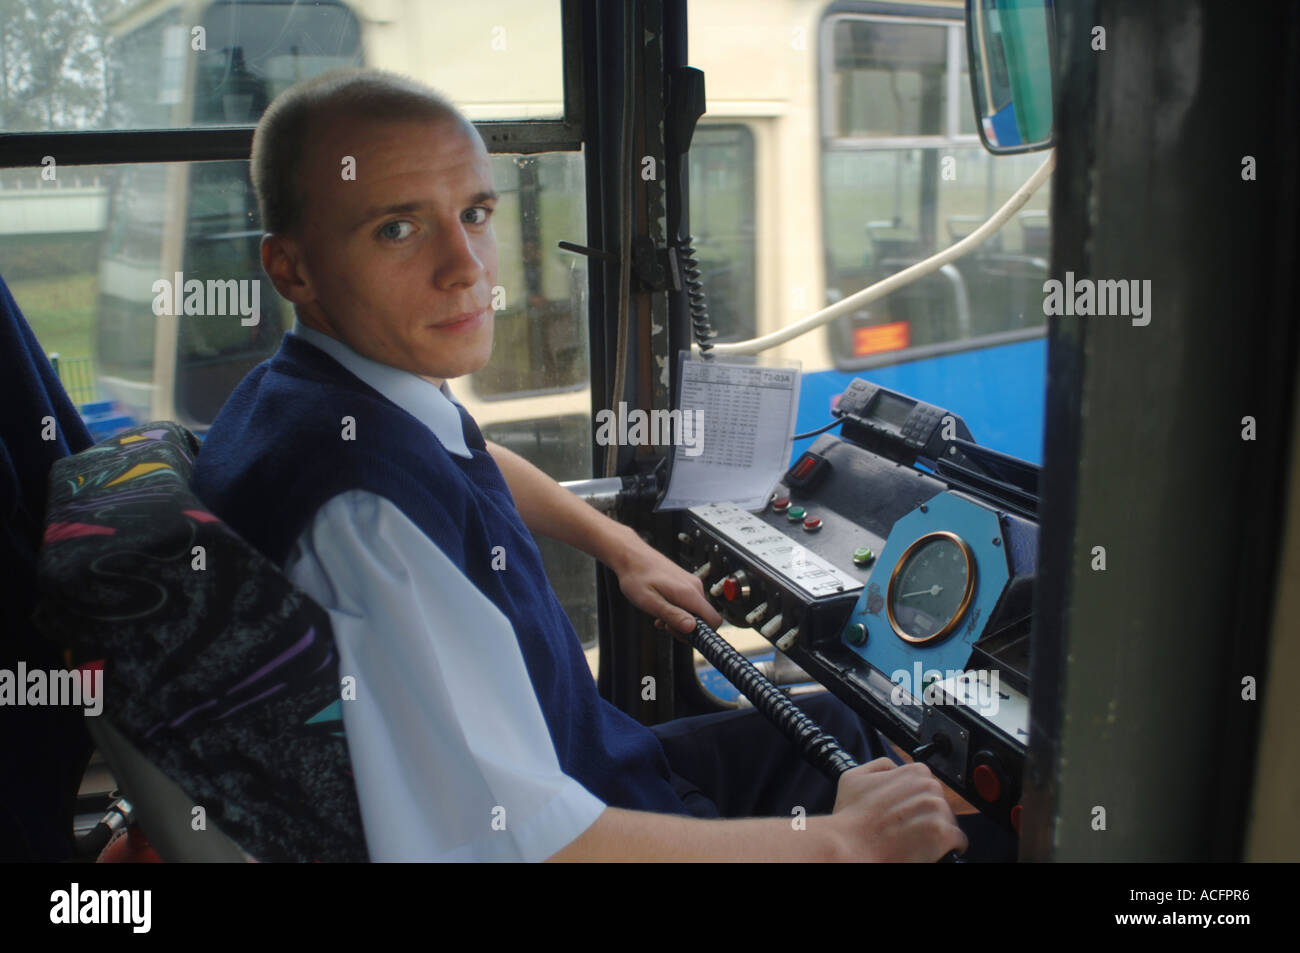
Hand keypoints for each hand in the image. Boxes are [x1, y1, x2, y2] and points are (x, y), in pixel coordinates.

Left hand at [607, 528, 723, 634]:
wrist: (631, 556)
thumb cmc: (636, 577)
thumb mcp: (650, 602)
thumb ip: (672, 615)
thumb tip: (691, 628)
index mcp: (689, 593)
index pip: (714, 620)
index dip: (702, 634)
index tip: (682, 635)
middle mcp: (694, 587)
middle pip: (704, 618)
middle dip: (686, 628)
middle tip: (666, 626)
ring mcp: (690, 584)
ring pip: (695, 611)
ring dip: (680, 619)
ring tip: (660, 617)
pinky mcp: (685, 582)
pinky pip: (689, 602)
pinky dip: (678, 610)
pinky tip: (661, 609)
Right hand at [828, 759, 967, 861]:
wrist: (852, 845)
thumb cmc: (852, 817)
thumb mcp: (855, 776)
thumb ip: (880, 766)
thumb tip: (895, 768)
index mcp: (914, 772)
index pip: (928, 786)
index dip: (916, 801)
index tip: (906, 812)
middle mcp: (929, 787)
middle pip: (940, 803)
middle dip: (927, 815)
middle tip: (908, 828)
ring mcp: (938, 810)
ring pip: (949, 822)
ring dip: (936, 831)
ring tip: (914, 839)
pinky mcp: (943, 834)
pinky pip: (958, 841)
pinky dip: (947, 848)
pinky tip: (929, 850)